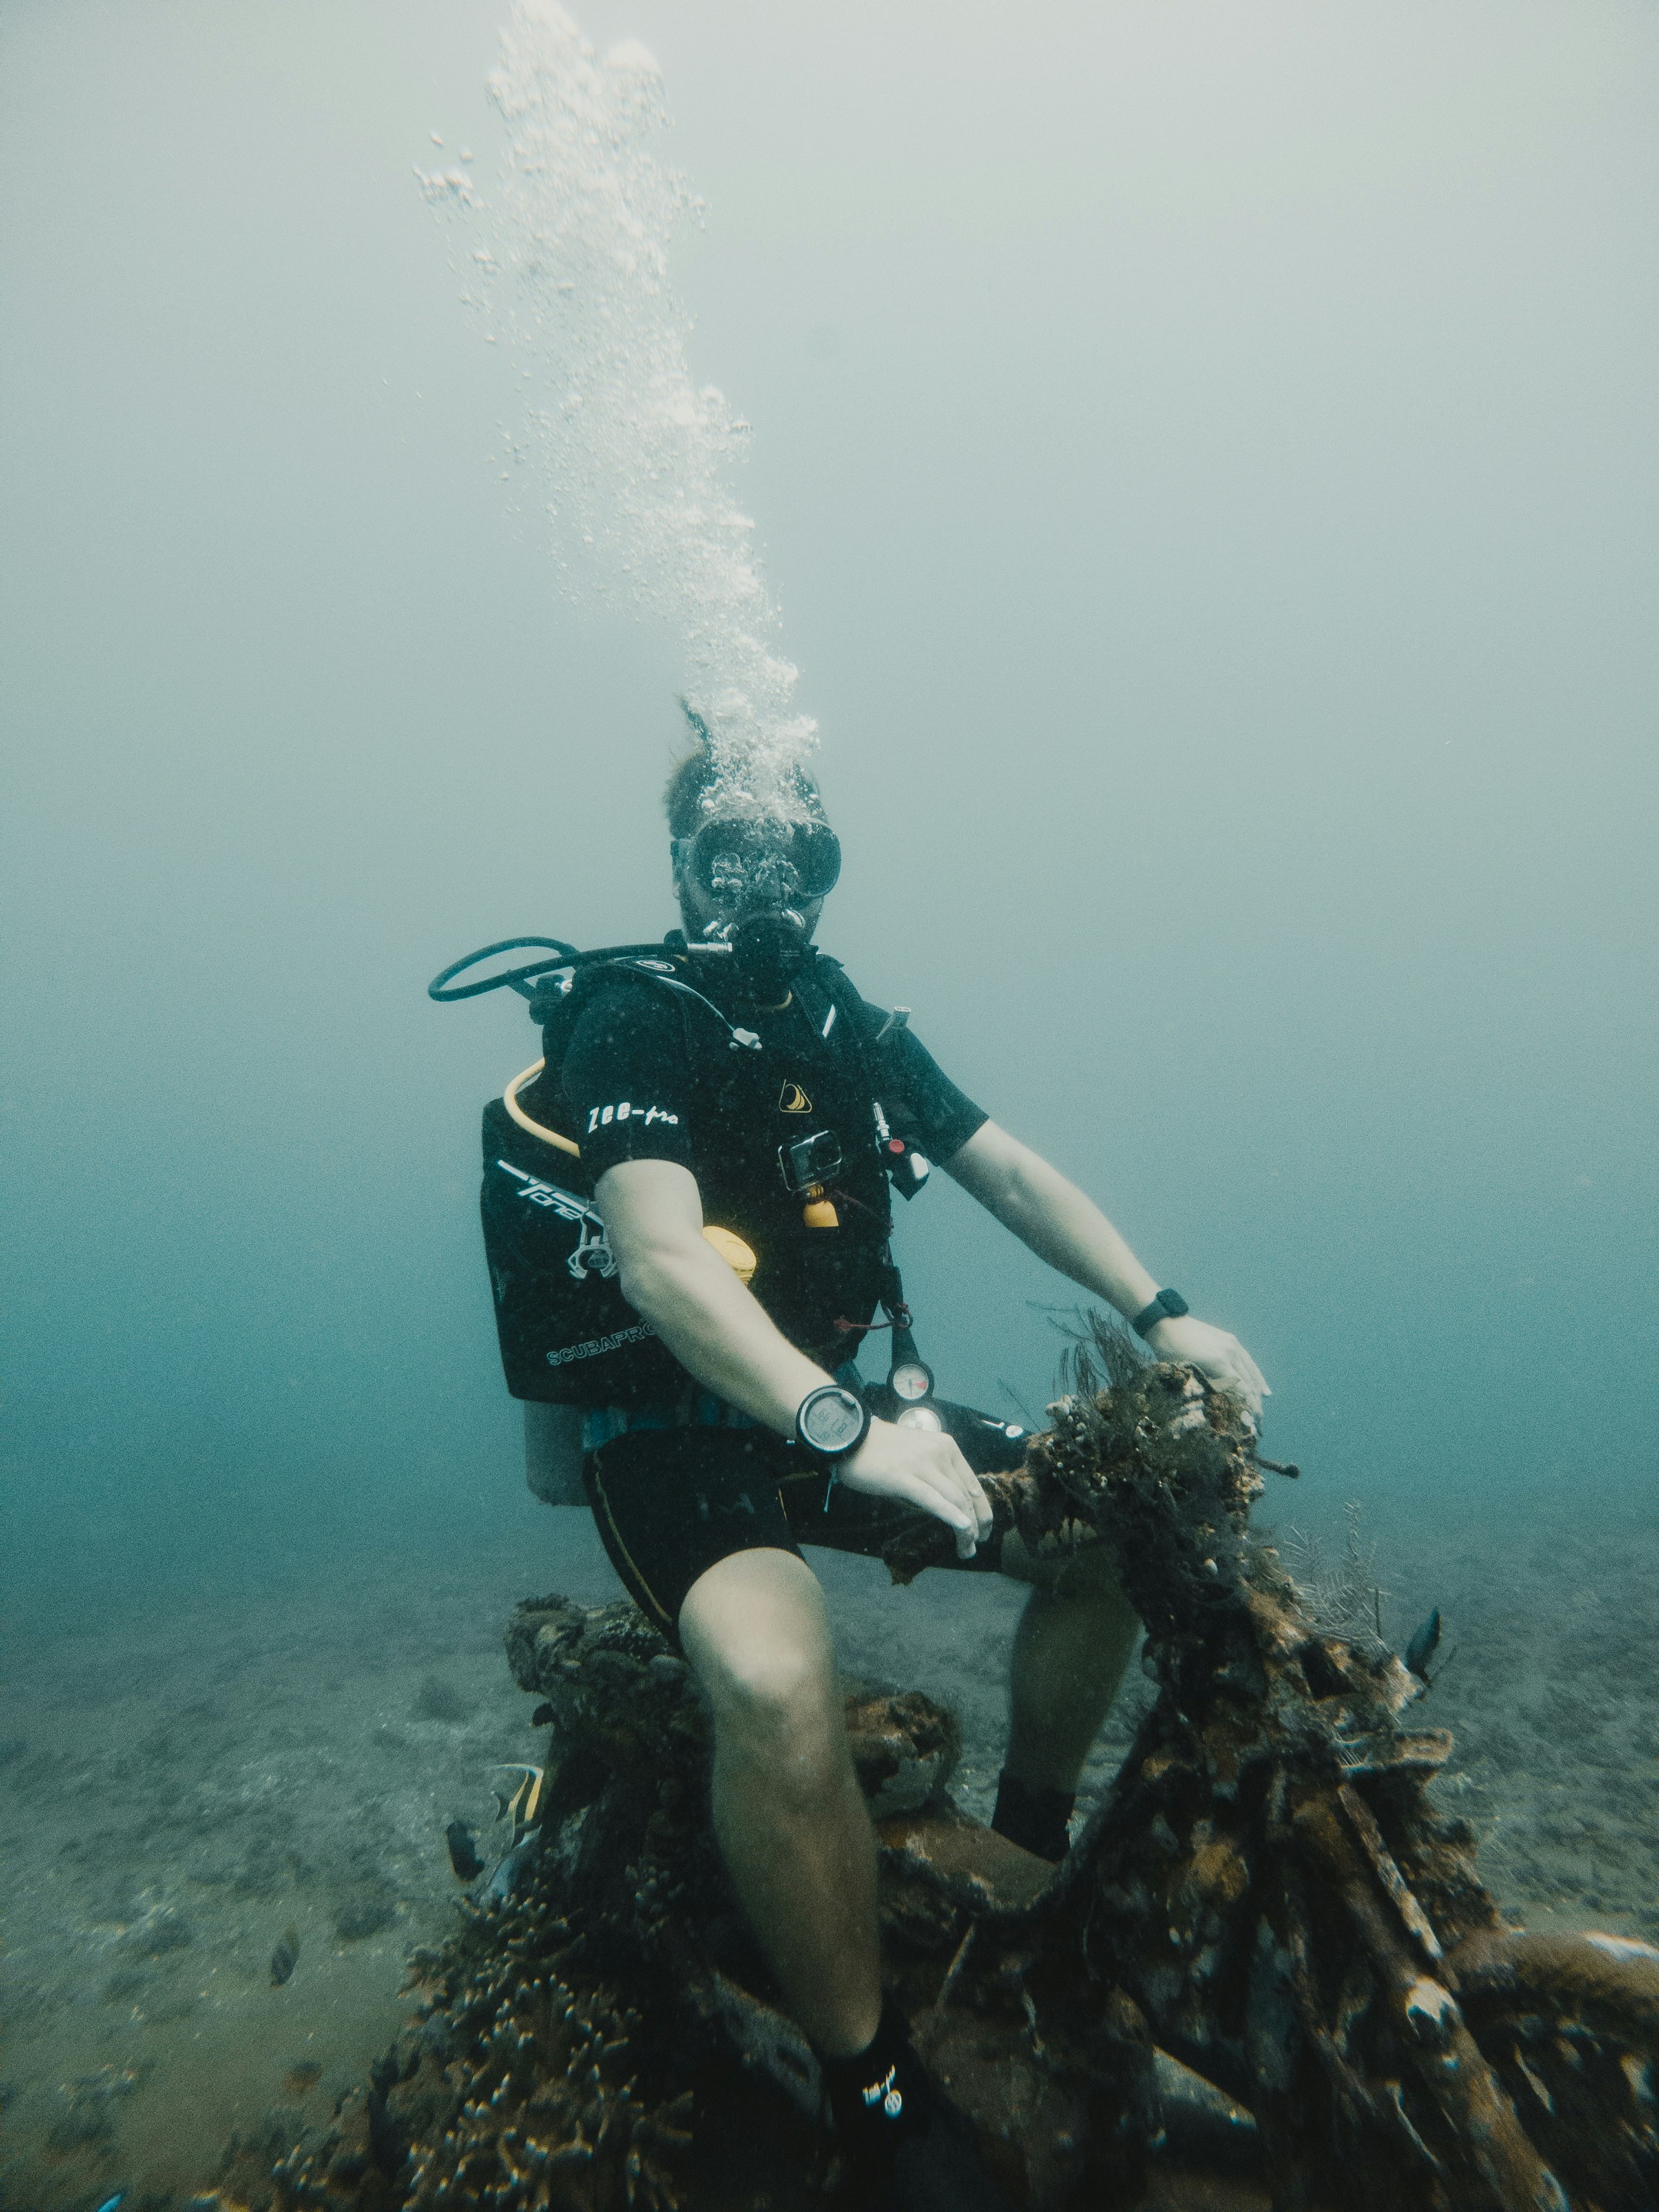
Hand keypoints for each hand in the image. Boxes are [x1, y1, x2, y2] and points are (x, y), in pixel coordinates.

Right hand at [837, 1420, 993, 1558]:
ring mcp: (923, 1464)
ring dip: (966, 1528)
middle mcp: (940, 1452)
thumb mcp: (917, 1452)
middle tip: (976, 1545)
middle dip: (976, 1524)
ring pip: (955, 1500)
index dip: (982, 1509)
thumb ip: (935, 1471)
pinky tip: (962, 1529)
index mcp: (946, 1446)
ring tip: (966, 1549)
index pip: (973, 1483)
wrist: (850, 1435)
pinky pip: (933, 1500)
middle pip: (967, 1495)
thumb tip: (948, 1501)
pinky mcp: (904, 1477)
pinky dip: (951, 1516)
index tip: (983, 1529)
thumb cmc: (880, 1448)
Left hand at [1143, 1314, 1268, 1420]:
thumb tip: (1218, 1408)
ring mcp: (1232, 1344)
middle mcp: (1230, 1353)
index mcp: (1218, 1362)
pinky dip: (1256, 1375)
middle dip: (1255, 1403)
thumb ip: (1203, 1389)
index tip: (1252, 1424)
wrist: (1166, 1324)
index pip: (1241, 1390)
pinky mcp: (1231, 1340)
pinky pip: (1248, 1360)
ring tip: (1262, 1409)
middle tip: (1257, 1422)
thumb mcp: (1184, 1374)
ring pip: (1252, 1372)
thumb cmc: (1169, 1353)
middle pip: (1249, 1383)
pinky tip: (1263, 1388)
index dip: (1249, 1408)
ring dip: (1259, 1391)